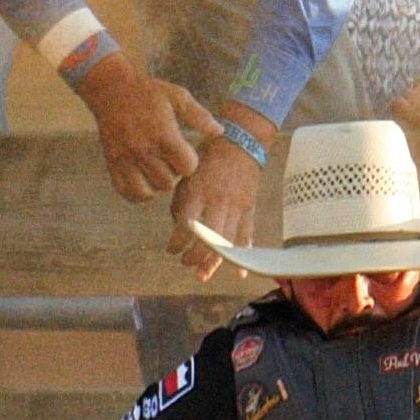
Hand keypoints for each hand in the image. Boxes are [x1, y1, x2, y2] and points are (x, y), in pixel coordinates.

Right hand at [77, 50, 206, 202]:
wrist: (111, 89)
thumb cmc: (148, 92)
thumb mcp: (178, 97)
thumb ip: (200, 116)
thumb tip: (220, 132)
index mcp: (163, 134)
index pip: (187, 167)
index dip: (190, 163)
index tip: (185, 153)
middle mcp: (144, 150)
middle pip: (168, 182)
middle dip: (174, 175)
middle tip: (171, 162)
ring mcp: (126, 159)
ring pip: (149, 192)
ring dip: (157, 185)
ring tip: (158, 171)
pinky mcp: (112, 163)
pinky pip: (126, 192)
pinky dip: (137, 193)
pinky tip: (144, 181)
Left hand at [171, 128, 270, 276]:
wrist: (239, 144)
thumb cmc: (208, 158)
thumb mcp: (187, 175)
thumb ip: (182, 202)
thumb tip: (179, 228)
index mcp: (198, 192)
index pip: (186, 226)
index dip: (177, 243)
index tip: (171, 249)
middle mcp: (217, 203)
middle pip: (208, 240)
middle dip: (195, 258)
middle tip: (186, 263)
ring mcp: (235, 208)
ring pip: (226, 243)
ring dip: (214, 263)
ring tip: (202, 274)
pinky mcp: (248, 210)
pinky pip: (246, 237)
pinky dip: (243, 257)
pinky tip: (239, 273)